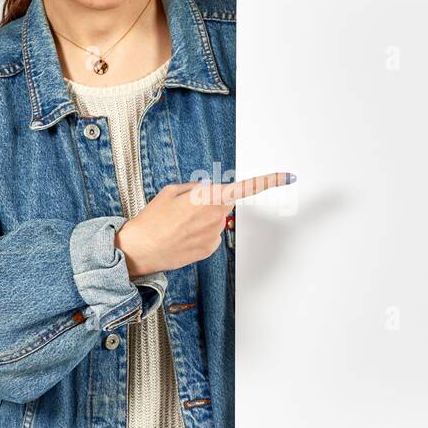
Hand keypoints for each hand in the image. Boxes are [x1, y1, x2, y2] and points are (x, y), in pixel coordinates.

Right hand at [116, 171, 296, 275]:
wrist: (140, 250)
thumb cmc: (152, 219)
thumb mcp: (171, 191)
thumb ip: (197, 187)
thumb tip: (210, 189)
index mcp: (207, 198)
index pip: (245, 188)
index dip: (269, 182)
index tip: (288, 177)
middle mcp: (216, 217)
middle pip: (223, 202)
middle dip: (210, 201)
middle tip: (184, 208)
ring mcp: (215, 235)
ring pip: (216, 219)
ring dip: (202, 218)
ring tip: (178, 225)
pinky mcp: (210, 249)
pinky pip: (211, 234)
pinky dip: (199, 233)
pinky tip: (181, 236)